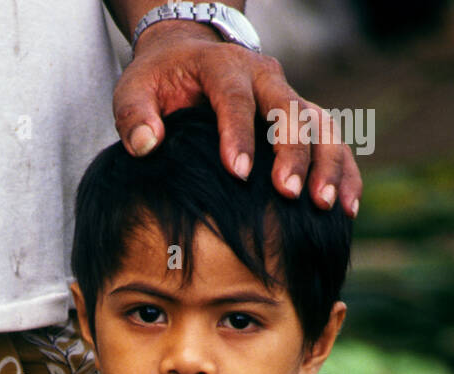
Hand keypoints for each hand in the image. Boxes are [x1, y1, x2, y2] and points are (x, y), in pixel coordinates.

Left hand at [113, 25, 361, 215]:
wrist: (188, 57)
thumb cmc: (159, 82)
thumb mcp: (134, 90)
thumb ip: (134, 116)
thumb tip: (145, 145)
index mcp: (223, 66)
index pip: (235, 99)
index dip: (238, 134)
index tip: (238, 174)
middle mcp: (264, 76)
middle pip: (289, 110)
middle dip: (292, 153)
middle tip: (289, 194)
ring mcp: (288, 95)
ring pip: (320, 123)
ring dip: (327, 164)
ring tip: (326, 206)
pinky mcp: (303, 116)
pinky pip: (333, 139)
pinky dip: (344, 171)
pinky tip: (347, 207)